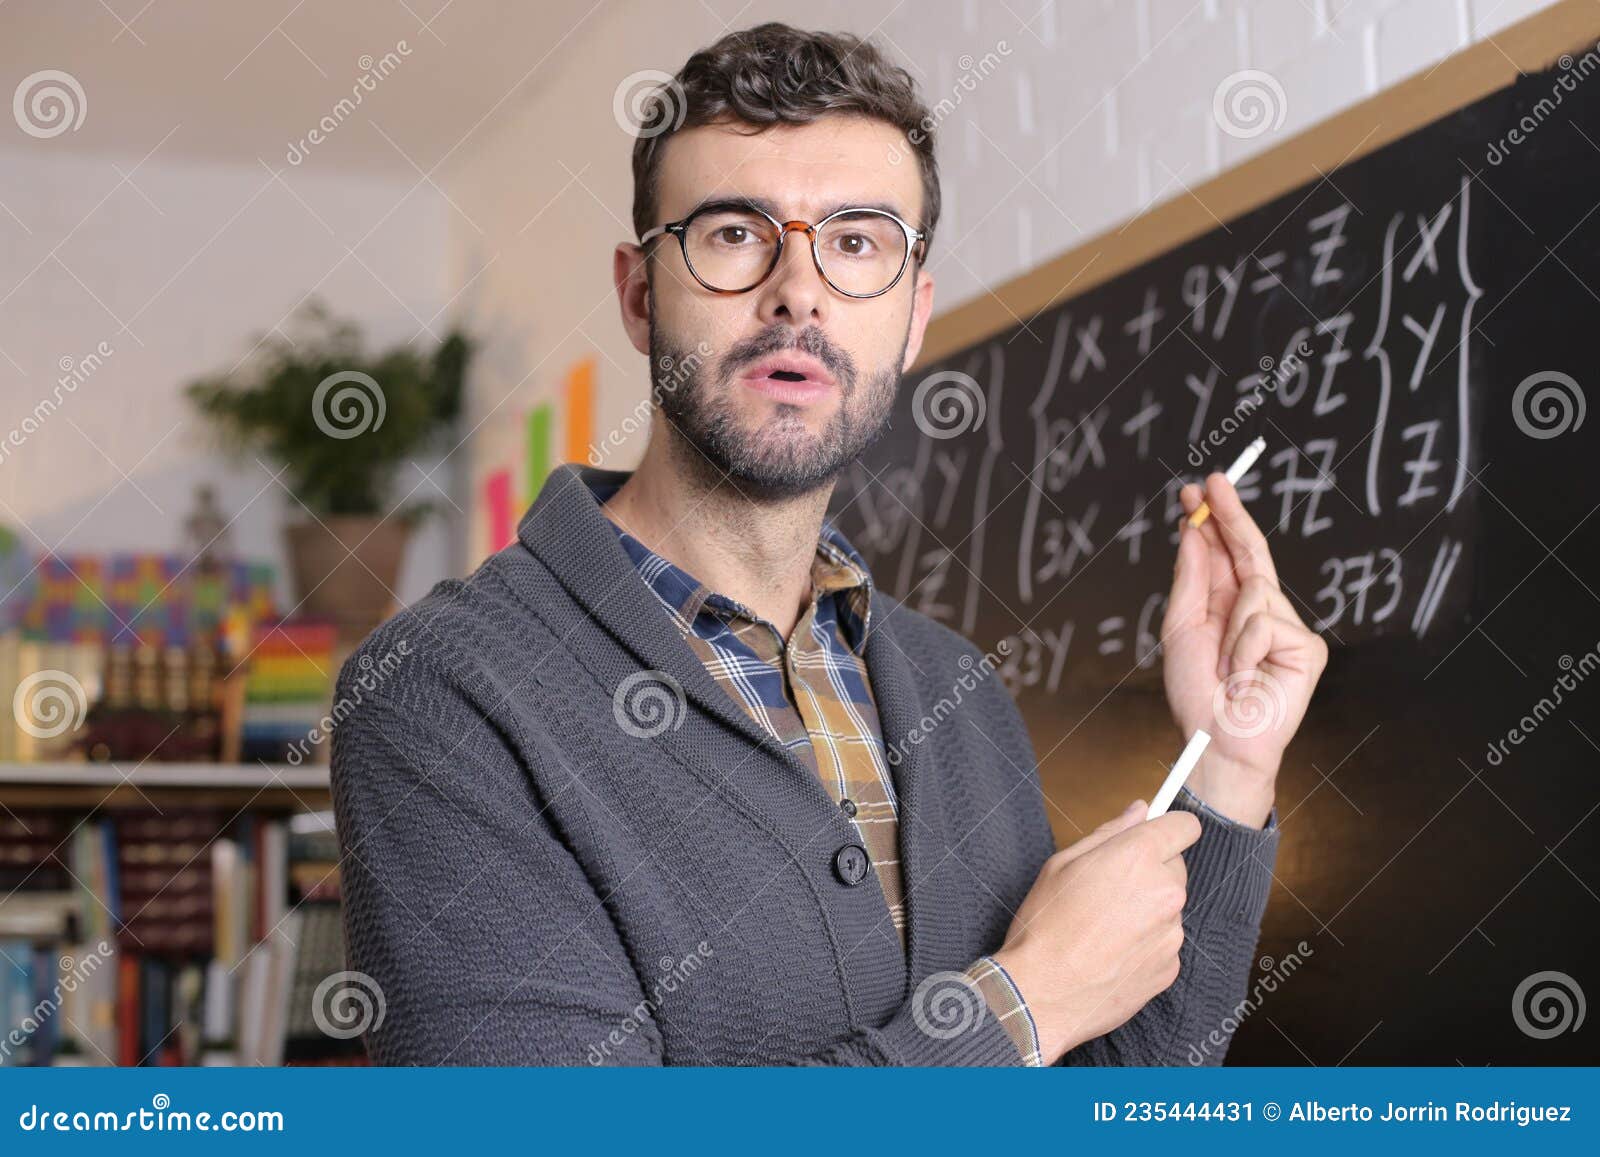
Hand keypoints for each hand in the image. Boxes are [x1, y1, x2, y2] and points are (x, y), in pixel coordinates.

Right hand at [991, 801, 1199, 1063]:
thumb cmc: (1044, 926)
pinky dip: (1144, 944)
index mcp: (1139, 857)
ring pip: (1167, 907)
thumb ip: (1109, 833)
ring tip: (1102, 929)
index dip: (1168, 828)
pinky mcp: (1170, 968)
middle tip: (1108, 888)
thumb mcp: (1062, 864)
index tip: (1153, 835)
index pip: (1184, 826)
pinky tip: (1110, 953)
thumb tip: (1138, 811)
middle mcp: (1166, 892)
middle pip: (1174, 868)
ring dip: (1146, 910)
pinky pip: (1163, 943)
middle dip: (1149, 871)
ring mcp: (1172, 934)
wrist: (1042, 994)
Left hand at [1161, 472, 1328, 825]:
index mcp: (1229, 604)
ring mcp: (1286, 627)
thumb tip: (1193, 530)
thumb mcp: (1180, 627)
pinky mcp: (1306, 648)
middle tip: (1211, 482)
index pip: (1228, 552)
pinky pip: (1267, 623)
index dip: (1215, 519)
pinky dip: (1244, 650)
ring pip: (1255, 590)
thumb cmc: (1196, 692)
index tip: (1198, 488)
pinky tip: (1243, 676)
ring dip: (1228, 629)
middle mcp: (1260, 610)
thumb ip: (1192, 579)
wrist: (1215, 739)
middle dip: (1229, 514)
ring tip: (1224, 667)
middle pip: (1252, 550)